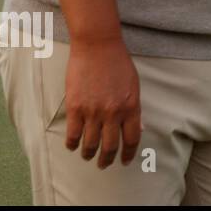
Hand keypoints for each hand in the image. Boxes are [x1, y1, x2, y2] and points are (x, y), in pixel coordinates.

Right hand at [64, 37, 141, 167]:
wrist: (98, 46)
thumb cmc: (118, 63)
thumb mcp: (134, 85)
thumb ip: (134, 108)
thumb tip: (138, 127)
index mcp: (131, 107)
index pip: (132, 139)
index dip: (128, 154)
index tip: (124, 161)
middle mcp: (113, 113)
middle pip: (110, 146)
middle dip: (107, 159)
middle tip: (104, 164)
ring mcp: (94, 111)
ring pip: (90, 144)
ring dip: (89, 154)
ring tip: (87, 156)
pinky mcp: (76, 107)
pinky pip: (73, 134)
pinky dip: (72, 144)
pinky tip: (73, 146)